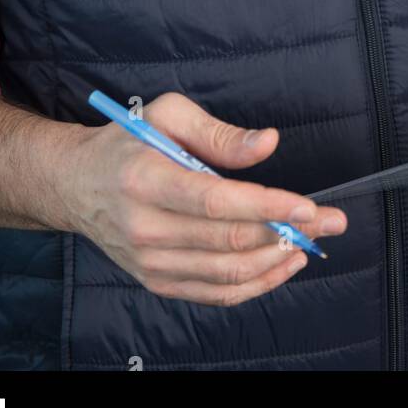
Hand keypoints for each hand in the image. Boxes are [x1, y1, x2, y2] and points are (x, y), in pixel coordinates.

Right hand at [66, 91, 346, 304]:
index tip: (309, 207)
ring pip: (227, 274)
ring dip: (277, 263)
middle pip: (228, 242)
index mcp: (145, 179)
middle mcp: (145, 228)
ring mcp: (149, 262)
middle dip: (287, 233)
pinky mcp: (156, 281)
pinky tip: (280, 266)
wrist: (77, 185)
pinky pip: (214, 293)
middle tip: (329, 222)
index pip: (216, 202)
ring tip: (309, 244)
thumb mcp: (167, 114)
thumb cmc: (128, 142)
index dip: (268, 207)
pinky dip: (254, 285)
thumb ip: (220, 132)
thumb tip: (269, 144)